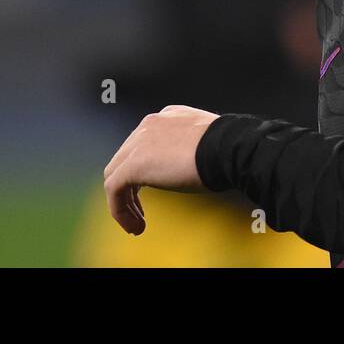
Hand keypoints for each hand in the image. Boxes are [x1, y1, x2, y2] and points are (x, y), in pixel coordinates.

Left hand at [103, 104, 220, 234]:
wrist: (228, 149)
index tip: (154, 192)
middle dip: (131, 188)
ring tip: (137, 224)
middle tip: (142, 212)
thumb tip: (189, 171)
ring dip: (125, 202)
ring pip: (115, 174)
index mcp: (168, 117)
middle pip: (125, 158)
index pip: (144, 144)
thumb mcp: (205, 146)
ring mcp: (139, 142)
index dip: (145, 171)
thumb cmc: (227, 150)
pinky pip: (114, 190)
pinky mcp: (133, 164)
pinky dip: (120, 210)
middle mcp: (150, 125)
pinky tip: (135, 225)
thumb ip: (189, 151)